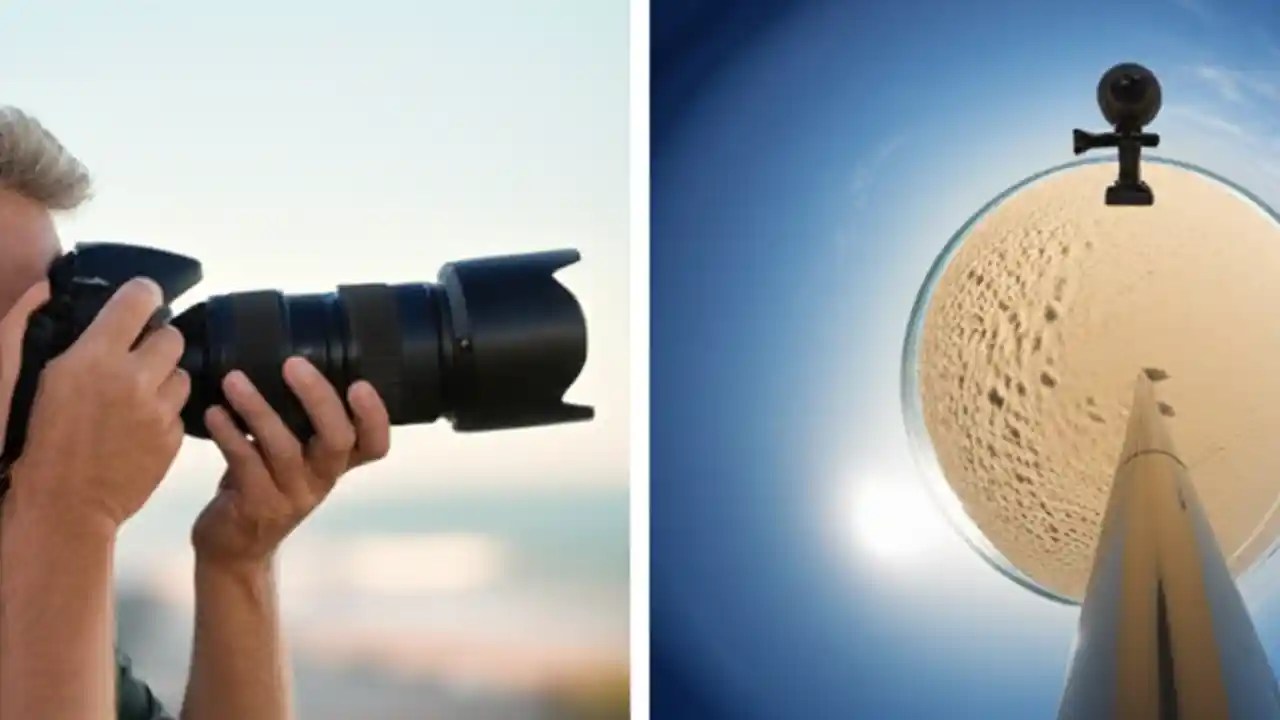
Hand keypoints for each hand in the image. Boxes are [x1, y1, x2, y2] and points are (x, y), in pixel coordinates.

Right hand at [9, 278, 188, 529]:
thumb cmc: (30, 440)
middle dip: (155, 342)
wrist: (60, 506)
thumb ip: (31, 326)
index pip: (139, 299)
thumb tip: (47, 287)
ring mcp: (158, 411)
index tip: (140, 302)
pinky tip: (137, 427)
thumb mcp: (24, 377)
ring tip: (136, 395)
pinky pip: (180, 411)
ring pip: (182, 374)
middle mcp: (134, 379)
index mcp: (93, 358)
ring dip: (163, 379)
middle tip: (134, 357)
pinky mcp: (172, 439)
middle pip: (172, 336)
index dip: (142, 295)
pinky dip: (163, 414)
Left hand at [191, 356, 390, 568]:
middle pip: (338, 440)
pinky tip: (214, 412)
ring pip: (285, 449)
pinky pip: (245, 465)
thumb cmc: (262, 480)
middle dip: (319, 399)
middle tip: (293, 364)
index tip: (360, 383)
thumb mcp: (291, 452)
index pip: (376, 444)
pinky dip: (229, 434)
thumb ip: (295, 418)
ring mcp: (293, 496)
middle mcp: (323, 479)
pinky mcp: (258, 507)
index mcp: (337, 463)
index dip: (375, 417)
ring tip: (234, 379)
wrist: (234, 545)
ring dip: (259, 409)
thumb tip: (278, 350)